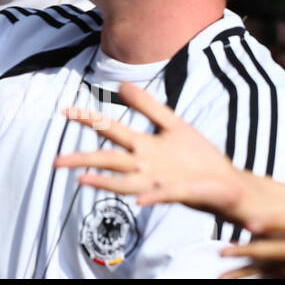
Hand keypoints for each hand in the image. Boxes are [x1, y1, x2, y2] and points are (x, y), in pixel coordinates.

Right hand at [54, 81, 245, 214]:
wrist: (229, 183)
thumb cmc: (199, 156)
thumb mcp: (173, 125)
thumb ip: (148, 105)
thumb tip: (121, 84)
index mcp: (143, 146)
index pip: (110, 130)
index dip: (89, 119)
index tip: (65, 111)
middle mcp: (145, 165)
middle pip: (108, 159)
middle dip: (81, 160)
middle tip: (55, 162)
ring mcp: (159, 182)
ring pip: (124, 182)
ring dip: (103, 182)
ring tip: (81, 180)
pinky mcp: (179, 194)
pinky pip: (162, 197)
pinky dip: (151, 198)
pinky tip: (140, 200)